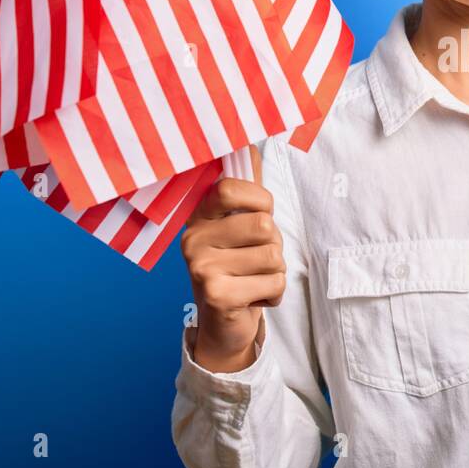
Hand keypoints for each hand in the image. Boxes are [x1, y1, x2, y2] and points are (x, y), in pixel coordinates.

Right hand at [180, 148, 286, 372]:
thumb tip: (251, 143)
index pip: (231, 186)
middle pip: (263, 224)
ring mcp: (200, 268)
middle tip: (255, 259)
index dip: (260, 201)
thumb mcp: (239, 224)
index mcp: (198, 217)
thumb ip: (246, 186)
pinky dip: (275, 294)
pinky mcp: (217, 296)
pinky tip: (254, 298)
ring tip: (254, 279)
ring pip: (273, 255)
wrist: (224, 324)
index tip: (257, 216)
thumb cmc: (238, 266)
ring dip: (276, 271)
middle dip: (273, 244)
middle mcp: (192, 239)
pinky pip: (274, 283)